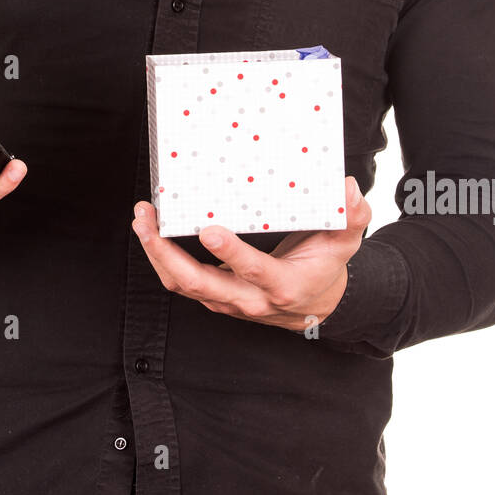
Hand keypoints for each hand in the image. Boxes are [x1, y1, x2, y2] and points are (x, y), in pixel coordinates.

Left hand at [131, 175, 370, 331]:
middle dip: (166, 253)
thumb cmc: (326, 266)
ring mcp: (227, 301)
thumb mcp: (346, 242)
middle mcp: (250, 300)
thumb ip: (353, 216)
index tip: (209, 229)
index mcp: (283, 286)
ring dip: (156, 254)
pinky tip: (150, 230)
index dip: (230, 253)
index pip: (253, 272)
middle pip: (199, 284)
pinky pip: (180, 282)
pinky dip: (161, 258)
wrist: (315, 305)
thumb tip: (349, 189)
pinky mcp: (214, 297)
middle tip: (148, 221)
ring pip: (182, 285)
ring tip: (141, 219)